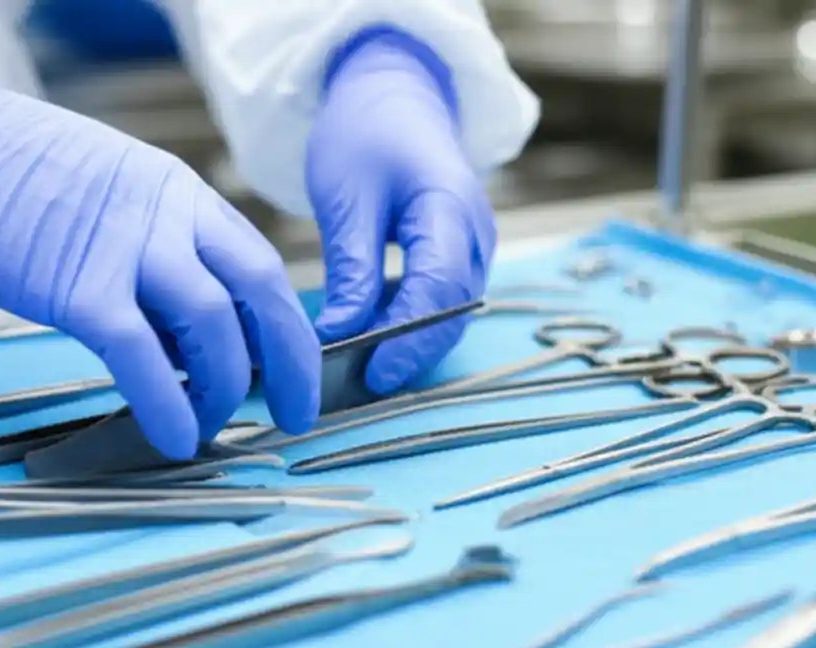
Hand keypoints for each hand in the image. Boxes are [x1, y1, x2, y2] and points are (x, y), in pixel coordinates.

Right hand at [0, 32, 319, 458]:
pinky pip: (143, 358)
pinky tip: (173, 439)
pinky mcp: (73, 284)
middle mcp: (163, 211)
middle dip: (291, 359)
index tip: (293, 367)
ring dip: (225, 389)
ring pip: (213, 325)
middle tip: (295, 412)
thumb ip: (143, 248)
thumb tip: (171, 330)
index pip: (257, 260)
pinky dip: (168, 406)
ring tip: (211, 427)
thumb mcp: (95, 192)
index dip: (286, 322)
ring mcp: (122, 244)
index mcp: (171, 189)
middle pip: (261, 289)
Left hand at [308, 27, 495, 394]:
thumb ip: (351, 268)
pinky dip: (411, 325)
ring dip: (409, 344)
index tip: (368, 372)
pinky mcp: (459, 256)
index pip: (438, 289)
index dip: (406, 339)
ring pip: (450, 314)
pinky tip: (371, 340)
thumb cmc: (366, 134)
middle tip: (354, 384)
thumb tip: (339, 334)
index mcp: (450, 207)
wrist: (394, 95)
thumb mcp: (347, 196)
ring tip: (356, 370)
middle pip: (451, 312)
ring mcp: (473, 247)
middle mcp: (476, 233)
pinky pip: (442, 303)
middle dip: (408, 353)